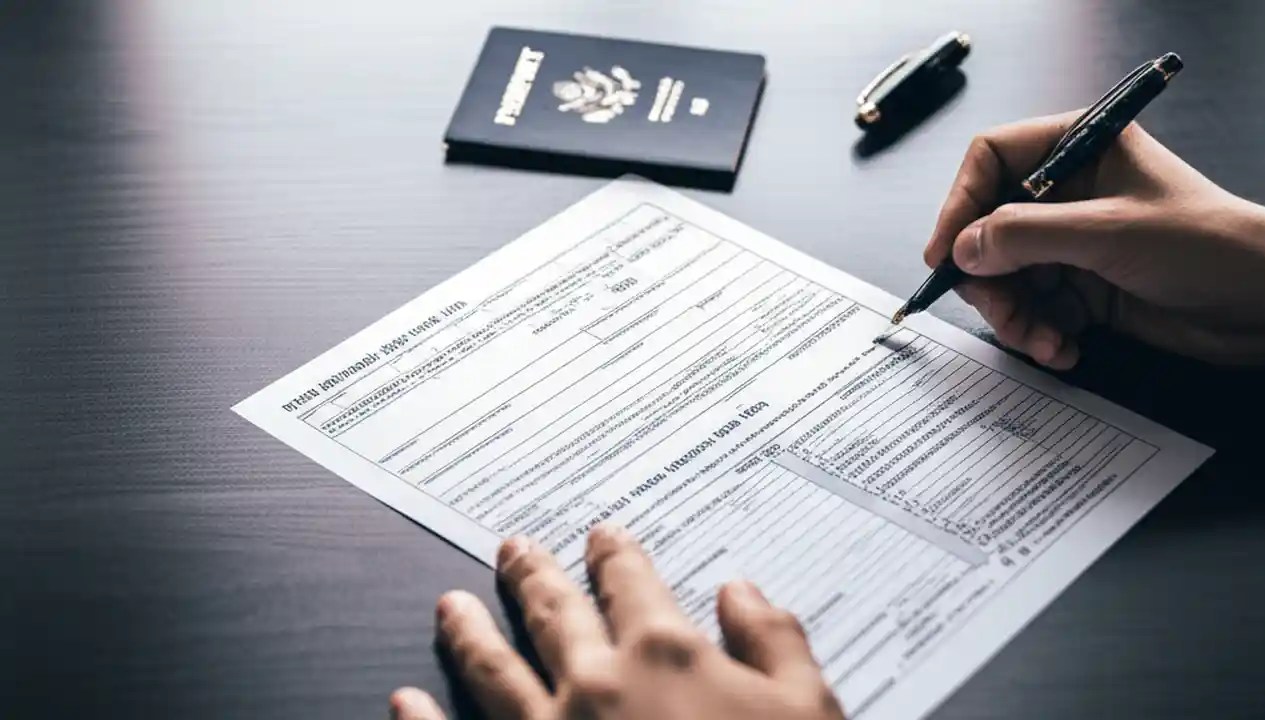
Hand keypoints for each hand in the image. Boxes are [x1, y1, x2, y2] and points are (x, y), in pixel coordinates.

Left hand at [389, 525, 842, 719]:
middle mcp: (595, 682)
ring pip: (492, 667)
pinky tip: (403, 699)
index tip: (602, 537)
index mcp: (666, 654)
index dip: (616, 555)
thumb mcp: (810, 710)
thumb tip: (743, 591)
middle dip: (532, 575)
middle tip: (511, 548)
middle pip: (554, 611)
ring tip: (449, 604)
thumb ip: (775, 643)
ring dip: (469, 630)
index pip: (633, 583)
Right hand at [924, 110, 1264, 367]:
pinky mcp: (1085, 287)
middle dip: (990, 278)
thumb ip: (1023, 235)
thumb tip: (961, 249)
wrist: (1264, 304)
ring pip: (1006, 276)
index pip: (990, 160)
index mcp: (1078, 147)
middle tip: (1000, 310)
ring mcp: (1074, 241)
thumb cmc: (1207, 245)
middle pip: (988, 228)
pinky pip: (1035, 309)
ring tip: (1043, 341)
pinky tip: (1064, 349)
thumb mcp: (1106, 232)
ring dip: (1016, 316)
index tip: (946, 253)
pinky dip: (1039, 334)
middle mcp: (1069, 191)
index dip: (960, 204)